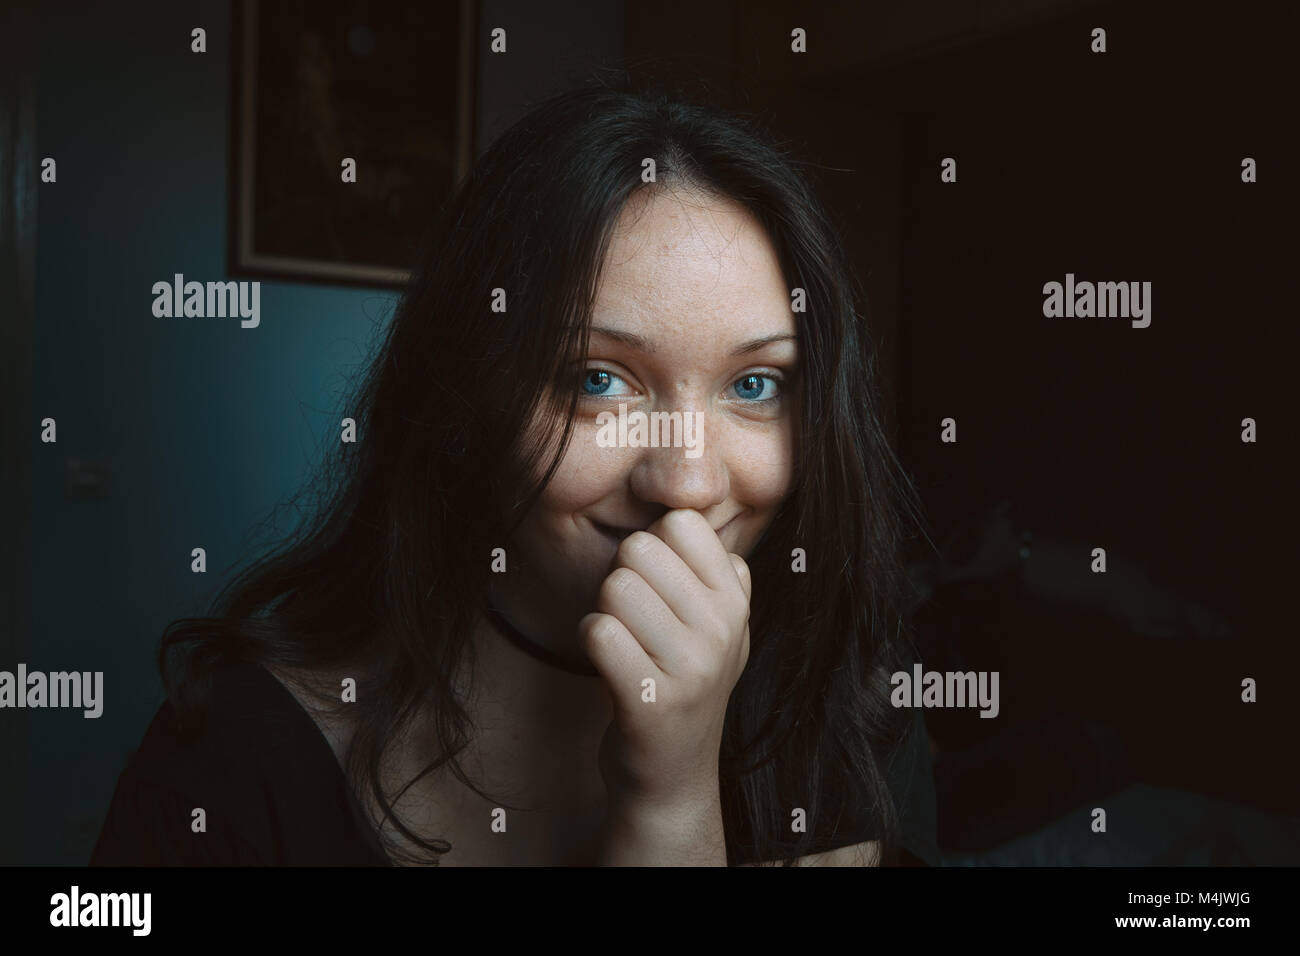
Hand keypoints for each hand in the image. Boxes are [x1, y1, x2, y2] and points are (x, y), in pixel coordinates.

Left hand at [578, 508, 751, 811]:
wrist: (672, 776)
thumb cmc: (682, 681)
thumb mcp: (718, 623)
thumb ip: (711, 565)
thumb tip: (689, 489)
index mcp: (737, 600)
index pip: (680, 522)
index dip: (652, 545)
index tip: (658, 585)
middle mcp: (724, 629)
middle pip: (638, 549)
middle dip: (621, 578)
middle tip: (635, 620)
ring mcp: (691, 667)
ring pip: (615, 588)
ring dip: (605, 613)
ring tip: (626, 646)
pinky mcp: (651, 700)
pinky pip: (598, 632)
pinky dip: (591, 642)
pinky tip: (610, 665)